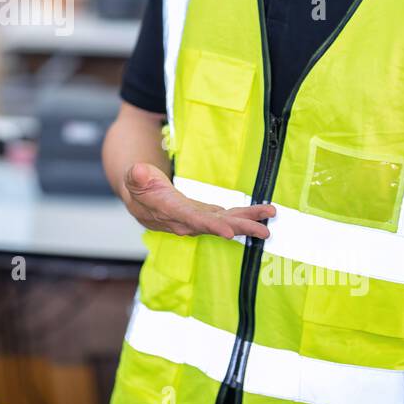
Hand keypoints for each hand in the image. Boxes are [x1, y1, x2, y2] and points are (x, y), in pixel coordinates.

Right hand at [123, 162, 273, 240]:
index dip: (211, 226)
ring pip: (225, 222)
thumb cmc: (138, 186)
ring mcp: (196, 220)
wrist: (140, 200)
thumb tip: (139, 171)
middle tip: (263, 230)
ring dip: (248, 221)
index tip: (230, 232)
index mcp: (169, 212)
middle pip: (216, 226)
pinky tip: (260, 214)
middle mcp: (186, 221)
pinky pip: (226, 217)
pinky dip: (243, 216)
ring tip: (269, 216)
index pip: (192, 220)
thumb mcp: (133, 177)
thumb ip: (137, 176)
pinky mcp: (204, 215)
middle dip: (241, 228)